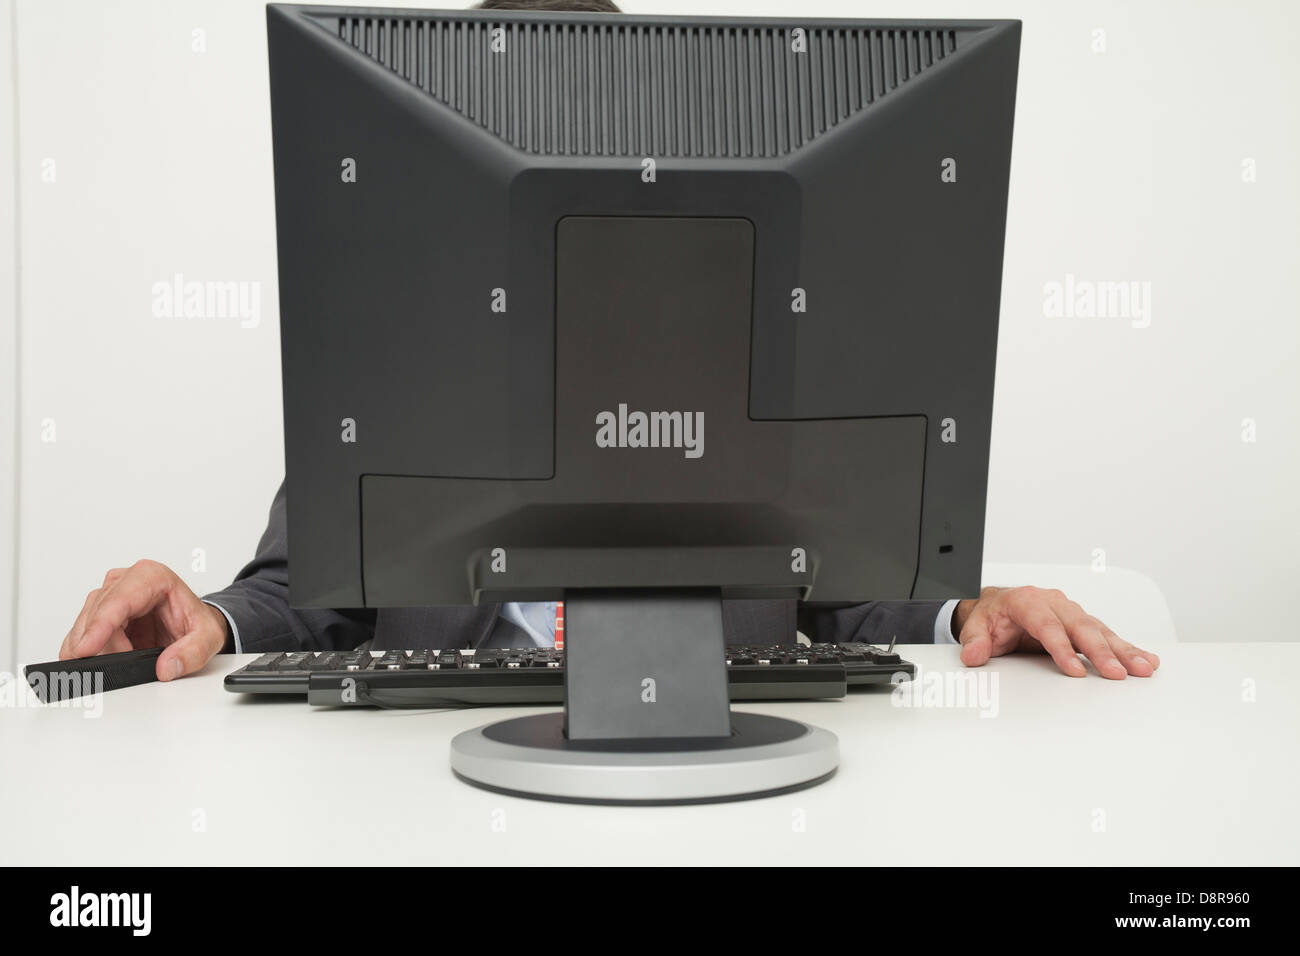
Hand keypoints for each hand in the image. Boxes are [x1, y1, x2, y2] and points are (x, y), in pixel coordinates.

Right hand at [59, 560, 229, 680]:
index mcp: (153, 577)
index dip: (99, 625)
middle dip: (100, 645)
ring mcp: (111, 595)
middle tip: (114, 668)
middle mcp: (128, 581)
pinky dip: (84, 650)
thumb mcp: (208, 638)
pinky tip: (91, 663)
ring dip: (90, 649)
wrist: (194, 623)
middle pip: (98, 613)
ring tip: (110, 667)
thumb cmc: (197, 622)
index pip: (119, 599)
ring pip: (85, 622)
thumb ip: (192, 653)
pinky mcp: (102, 612)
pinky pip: (82, 631)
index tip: (87, 648)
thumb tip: (167, 667)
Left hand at [953, 586, 1158, 678]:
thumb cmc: (991, 616)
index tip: (1076, 671)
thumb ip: (974, 642)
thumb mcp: (976, 627)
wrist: (998, 605)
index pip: (1047, 625)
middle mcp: (1054, 603)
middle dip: (1100, 651)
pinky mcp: (1081, 624)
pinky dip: (1126, 648)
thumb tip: (973, 656)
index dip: (1062, 649)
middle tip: (1117, 674)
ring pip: (1099, 630)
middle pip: (1080, 627)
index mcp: (1028, 601)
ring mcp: (1071, 613)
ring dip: (1122, 650)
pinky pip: (1106, 635)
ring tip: (1143, 669)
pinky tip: (1146, 659)